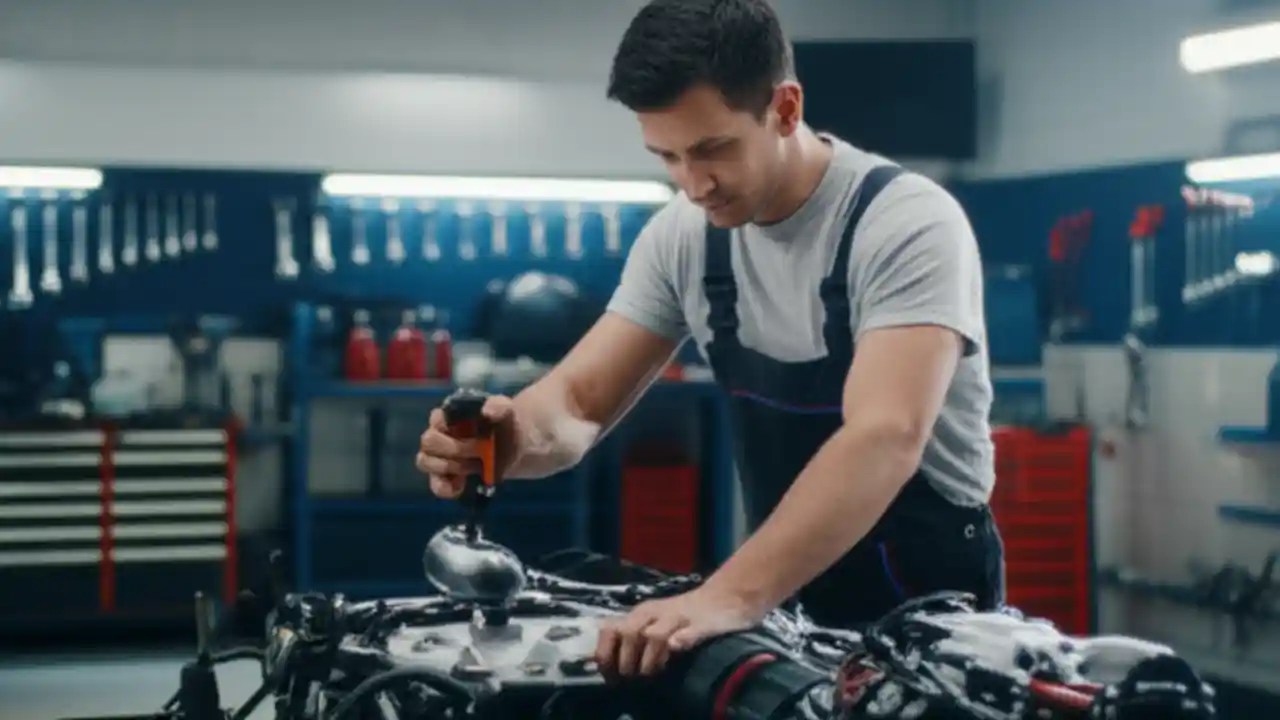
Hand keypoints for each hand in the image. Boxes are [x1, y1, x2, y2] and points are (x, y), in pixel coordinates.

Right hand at [416, 394, 519, 498]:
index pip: (436, 419)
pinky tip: (462, 486)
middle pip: (428, 442)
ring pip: (425, 461)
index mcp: (448, 416)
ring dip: (451, 466)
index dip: (450, 427)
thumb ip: (498, 406)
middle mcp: (437, 435)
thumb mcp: (505, 411)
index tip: (472, 432)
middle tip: (480, 452)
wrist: (513, 447)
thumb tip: (487, 411)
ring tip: (476, 466)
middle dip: (455, 449)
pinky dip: (446, 488)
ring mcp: (437, 457)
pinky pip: (435, 485)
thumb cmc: (503, 424)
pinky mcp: (444, 477)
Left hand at [593, 587, 764, 678]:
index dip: (605, 655)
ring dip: (648, 660)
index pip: (609, 630)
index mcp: (640, 614)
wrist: (725, 597)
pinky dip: (680, 641)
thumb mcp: (654, 623)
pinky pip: (688, 633)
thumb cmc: (684, 617)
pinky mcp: (701, 624)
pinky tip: (676, 648)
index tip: (610, 677)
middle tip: (632, 680)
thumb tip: (605, 665)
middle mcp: (654, 613)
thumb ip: (632, 641)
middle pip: (628, 634)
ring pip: (654, 636)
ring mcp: (678, 617)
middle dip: (625, 662)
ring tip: (653, 674)